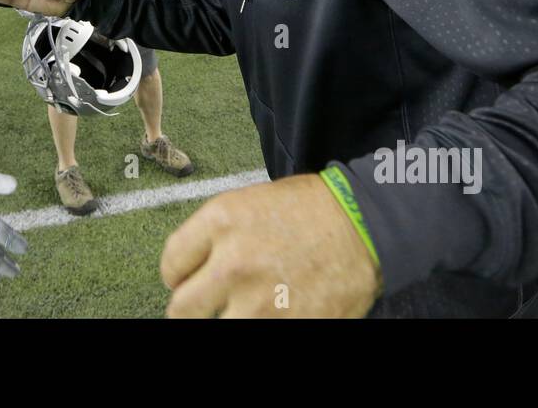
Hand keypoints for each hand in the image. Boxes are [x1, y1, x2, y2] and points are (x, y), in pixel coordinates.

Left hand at [161, 174, 381, 317]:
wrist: (367, 226)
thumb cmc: (311, 210)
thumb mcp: (251, 202)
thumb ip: (216, 235)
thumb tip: (192, 267)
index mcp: (220, 221)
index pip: (171, 264)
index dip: (178, 275)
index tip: (186, 280)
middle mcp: (232, 262)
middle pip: (181, 309)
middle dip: (191, 308)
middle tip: (204, 306)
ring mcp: (259, 301)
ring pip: (217, 329)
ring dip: (229, 319)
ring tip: (248, 306)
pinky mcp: (286, 325)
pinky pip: (252, 335)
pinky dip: (261, 324)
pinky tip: (275, 311)